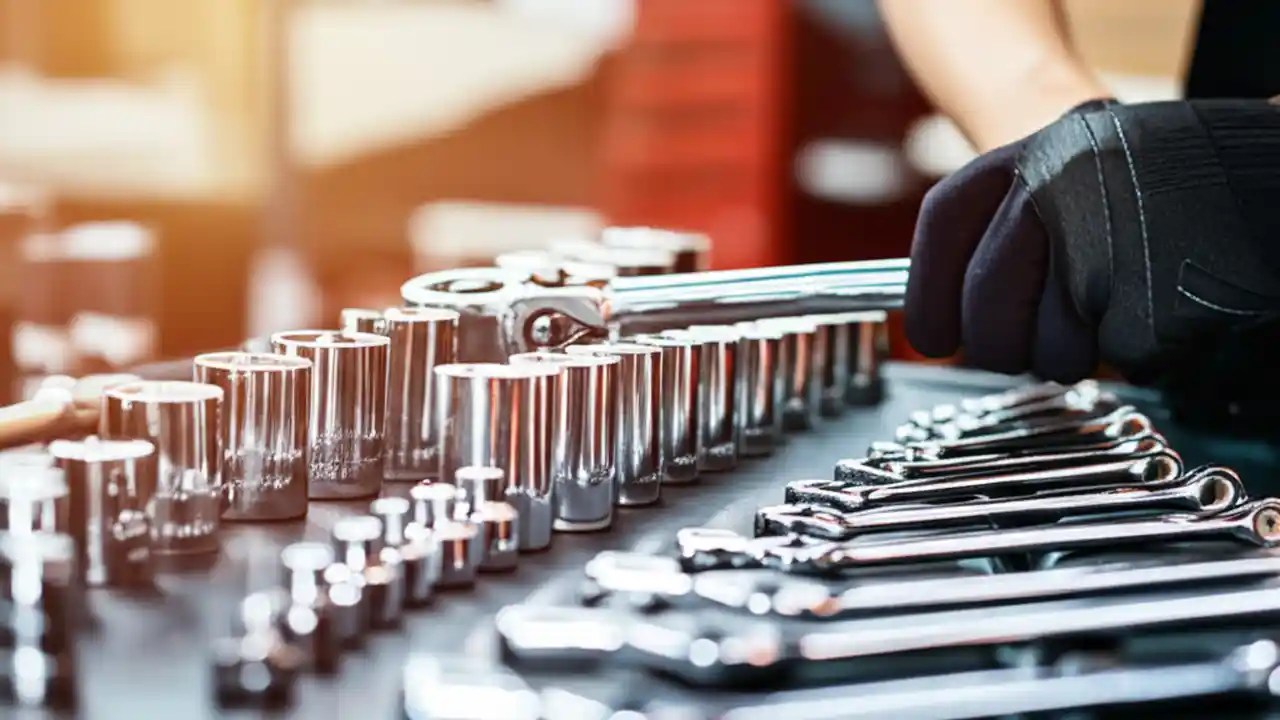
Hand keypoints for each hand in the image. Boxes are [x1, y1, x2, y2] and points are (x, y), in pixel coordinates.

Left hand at [906, 99, 1279, 381]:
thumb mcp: (1084, 172)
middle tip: (1049, 340)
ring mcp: (1100, 248)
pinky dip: (1143, 352)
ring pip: (1049, 352)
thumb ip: (1020, 225)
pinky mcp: (1146, 304)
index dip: (929, 294)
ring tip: (1130, 302)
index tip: (932, 336)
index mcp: (1036, 153)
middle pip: (987, 313)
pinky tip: (1168, 306)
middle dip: (1008, 348)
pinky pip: (1119, 359)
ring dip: (1084, 353)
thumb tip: (960, 316)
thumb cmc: (1175, 179)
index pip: (946, 222)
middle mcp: (1056, 192)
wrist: (1272, 164)